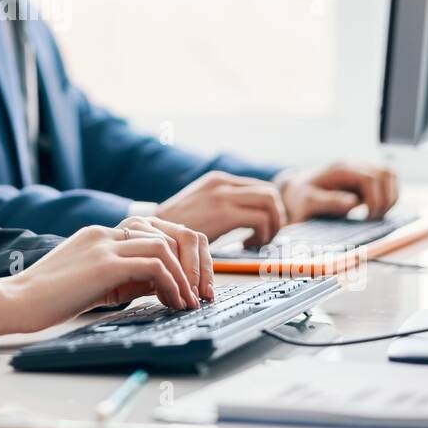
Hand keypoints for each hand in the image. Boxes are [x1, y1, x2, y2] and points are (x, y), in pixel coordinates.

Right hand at [0, 216, 212, 335]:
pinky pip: (154, 264)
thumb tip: (159, 284)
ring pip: (164, 245)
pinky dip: (172, 283)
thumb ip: (123, 276)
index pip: (151, 232)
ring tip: (187, 301)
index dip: (175, 256)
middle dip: (188, 263)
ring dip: (183, 275)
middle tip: (197, 291)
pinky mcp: (105, 263)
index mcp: (99, 234)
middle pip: (164, 232)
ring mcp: (104, 244)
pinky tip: (174, 301)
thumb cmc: (48, 298)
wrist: (17, 301)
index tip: (185, 283)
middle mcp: (104, 232)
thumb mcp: (92, 282)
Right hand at [153, 170, 285, 243]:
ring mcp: (222, 195)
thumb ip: (223, 206)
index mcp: (217, 180)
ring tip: (258, 242)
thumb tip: (251, 217)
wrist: (151, 233)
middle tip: (267, 236)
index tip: (264, 228)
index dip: (270, 209)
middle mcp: (222, 183)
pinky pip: (260, 220)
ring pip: (270, 203)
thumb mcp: (200, 208)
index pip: (260, 187)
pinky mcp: (223, 213)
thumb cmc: (174, 228)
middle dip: (277, 217)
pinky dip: (262, 235)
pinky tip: (246, 246)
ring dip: (272, 226)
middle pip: (270, 193)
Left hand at [273, 161, 399, 222]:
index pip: (370, 178)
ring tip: (376, 215)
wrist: (296, 191)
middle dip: (386, 199)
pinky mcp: (365, 177)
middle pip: (386, 172)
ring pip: (390, 174)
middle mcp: (353, 164)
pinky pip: (388, 180)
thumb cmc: (300, 198)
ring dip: (391, 196)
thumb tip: (353, 202)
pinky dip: (389, 195)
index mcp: (340, 169)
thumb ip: (328, 202)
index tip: (369, 218)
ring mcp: (361, 168)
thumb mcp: (307, 202)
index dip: (375, 199)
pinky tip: (376, 210)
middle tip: (373, 218)